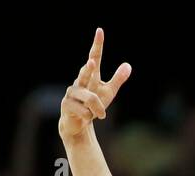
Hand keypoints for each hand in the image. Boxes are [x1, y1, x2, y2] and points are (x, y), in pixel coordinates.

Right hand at [59, 28, 131, 142]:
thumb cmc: (92, 106)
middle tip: (92, 62)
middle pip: (86, 72)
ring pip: (90, 98)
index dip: (97, 45)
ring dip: (98, 108)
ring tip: (101, 115)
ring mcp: (71, 93)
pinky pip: (84, 111)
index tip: (100, 31)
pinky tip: (87, 118)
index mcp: (90, 76)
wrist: (78, 124)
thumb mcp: (108, 92)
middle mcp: (79, 81)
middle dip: (89, 69)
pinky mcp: (66, 105)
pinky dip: (89, 115)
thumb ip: (117, 79)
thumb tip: (128, 65)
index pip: (94, 57)